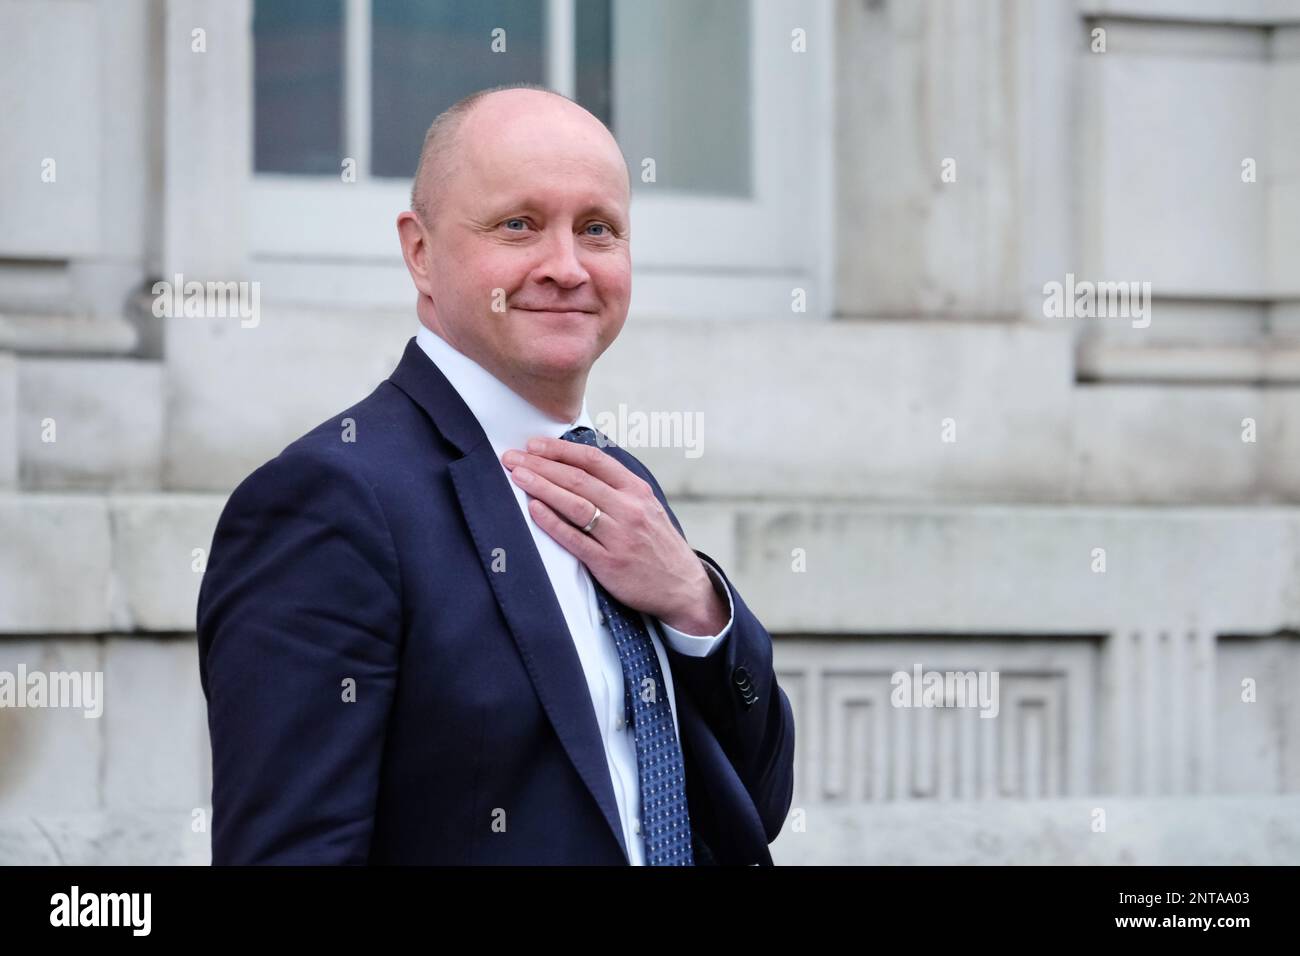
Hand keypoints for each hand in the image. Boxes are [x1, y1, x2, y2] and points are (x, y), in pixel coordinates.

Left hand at [501, 436, 727, 633]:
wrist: (683, 586)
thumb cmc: (658, 544)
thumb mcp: (647, 506)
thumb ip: (617, 488)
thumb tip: (578, 466)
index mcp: (637, 490)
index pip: (593, 460)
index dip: (560, 450)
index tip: (534, 445)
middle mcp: (629, 508)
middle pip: (578, 479)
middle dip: (541, 465)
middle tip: (512, 457)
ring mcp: (619, 536)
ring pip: (575, 504)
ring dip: (542, 487)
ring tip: (518, 476)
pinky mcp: (610, 563)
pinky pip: (576, 538)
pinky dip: (553, 522)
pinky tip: (534, 509)